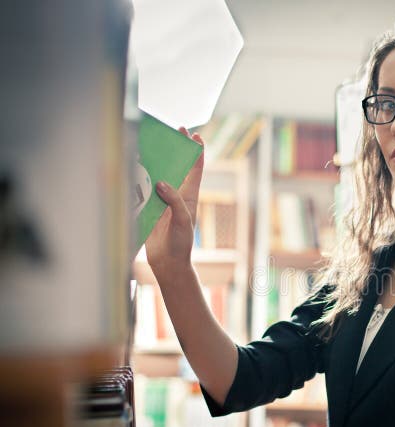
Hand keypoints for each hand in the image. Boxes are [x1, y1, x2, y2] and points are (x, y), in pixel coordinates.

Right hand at [145, 127, 204, 275]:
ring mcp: (161, 200)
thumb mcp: (183, 220)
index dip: (197, 151)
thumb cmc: (180, 242)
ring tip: (148, 143)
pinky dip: (138, 178)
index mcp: (189, 196)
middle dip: (173, 149)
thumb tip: (161, 182)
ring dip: (153, 161)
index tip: (196, 135)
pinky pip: (141, 189)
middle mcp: (175, 195)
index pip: (195, 169)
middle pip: (175, 167)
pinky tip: (131, 166)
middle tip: (170, 131)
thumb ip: (175, 200)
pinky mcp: (147, 208)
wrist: (167, 262)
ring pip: (157, 175)